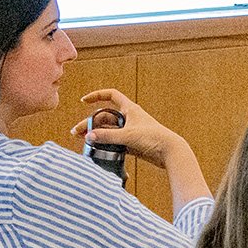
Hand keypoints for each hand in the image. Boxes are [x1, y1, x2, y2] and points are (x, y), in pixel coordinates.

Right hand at [72, 89, 190, 169]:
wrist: (171, 152)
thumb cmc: (154, 138)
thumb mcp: (128, 136)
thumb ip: (107, 137)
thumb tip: (89, 137)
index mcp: (130, 109)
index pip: (111, 95)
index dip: (97, 95)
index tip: (84, 101)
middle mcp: (129, 118)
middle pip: (104, 117)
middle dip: (90, 123)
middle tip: (76, 133)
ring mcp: (130, 131)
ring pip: (108, 130)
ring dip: (96, 135)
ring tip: (83, 141)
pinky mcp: (132, 143)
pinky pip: (115, 142)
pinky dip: (105, 144)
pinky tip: (95, 149)